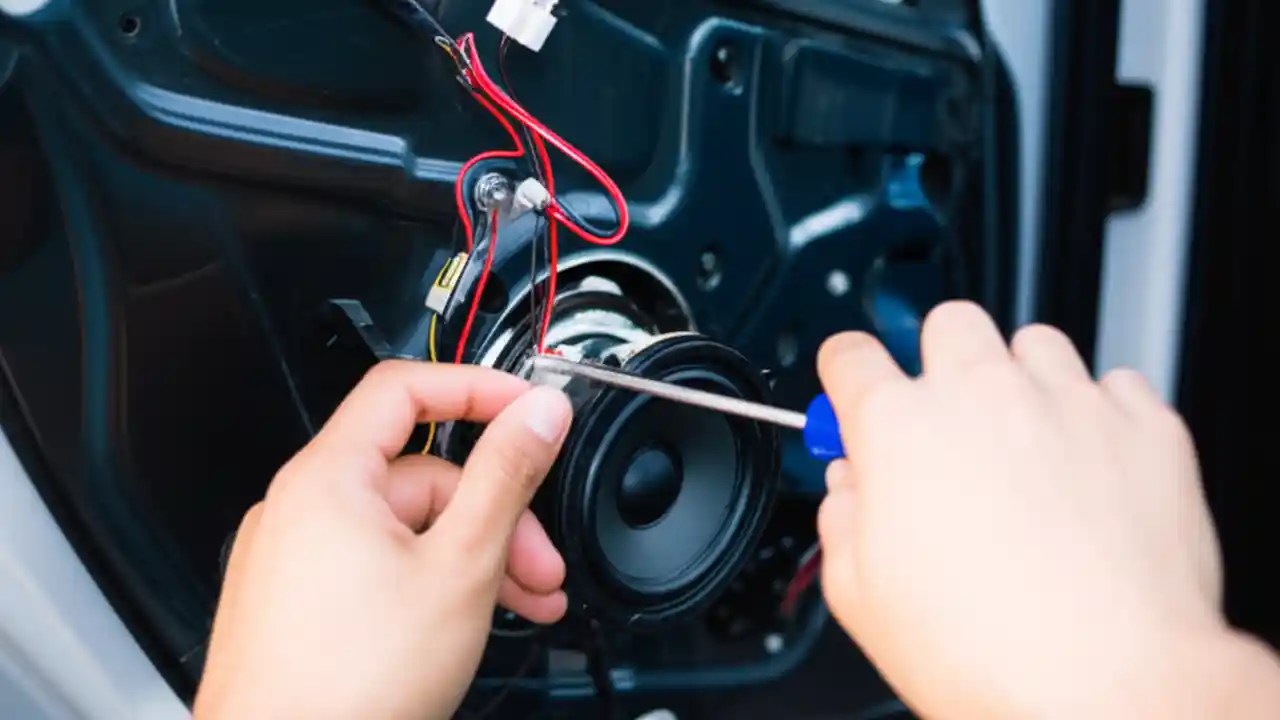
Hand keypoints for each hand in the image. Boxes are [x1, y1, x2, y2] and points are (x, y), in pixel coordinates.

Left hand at [194, 361, 573, 719]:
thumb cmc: (347, 688)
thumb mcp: (460, 568)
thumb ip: (505, 478)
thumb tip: (537, 414)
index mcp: (328, 479)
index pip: (406, 389)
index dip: (478, 390)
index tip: (529, 410)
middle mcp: (299, 509)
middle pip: (420, 476)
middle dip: (495, 515)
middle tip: (540, 562)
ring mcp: (292, 559)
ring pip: (404, 530)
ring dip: (472, 558)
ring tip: (521, 604)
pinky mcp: (295, 605)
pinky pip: (375, 567)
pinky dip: (428, 583)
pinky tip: (466, 622)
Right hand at [816, 301, 1279, 718]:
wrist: (1108, 685)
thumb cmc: (987, 652)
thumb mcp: (861, 597)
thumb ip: (842, 520)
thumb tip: (850, 490)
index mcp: (900, 428)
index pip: (851, 355)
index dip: (847, 373)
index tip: (856, 387)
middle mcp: (983, 396)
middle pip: (948, 323)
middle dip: (940, 361)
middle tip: (948, 420)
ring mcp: (1068, 403)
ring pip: (1035, 342)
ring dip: (1021, 379)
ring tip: (1025, 445)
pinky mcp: (1145, 426)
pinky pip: (1116, 383)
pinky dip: (1098, 412)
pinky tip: (1088, 463)